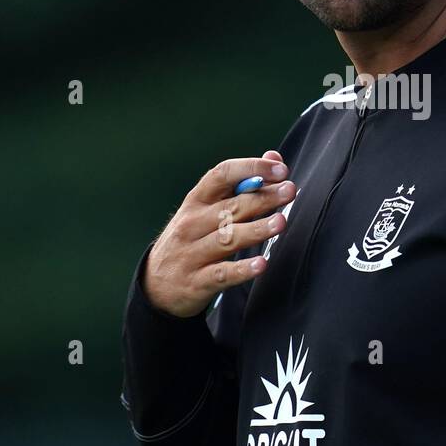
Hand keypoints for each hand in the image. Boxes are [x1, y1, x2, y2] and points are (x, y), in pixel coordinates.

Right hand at [143, 150, 294, 317]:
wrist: (155, 287)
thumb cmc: (191, 240)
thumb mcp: (206, 210)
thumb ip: (241, 185)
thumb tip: (274, 157)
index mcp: (196, 201)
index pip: (222, 175)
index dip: (251, 169)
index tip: (280, 169)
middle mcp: (192, 224)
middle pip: (231, 207)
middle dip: (263, 198)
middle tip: (289, 191)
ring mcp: (192, 253)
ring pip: (227, 238)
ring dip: (255, 229)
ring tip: (280, 222)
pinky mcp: (197, 282)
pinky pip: (222, 274)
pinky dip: (242, 269)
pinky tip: (261, 264)